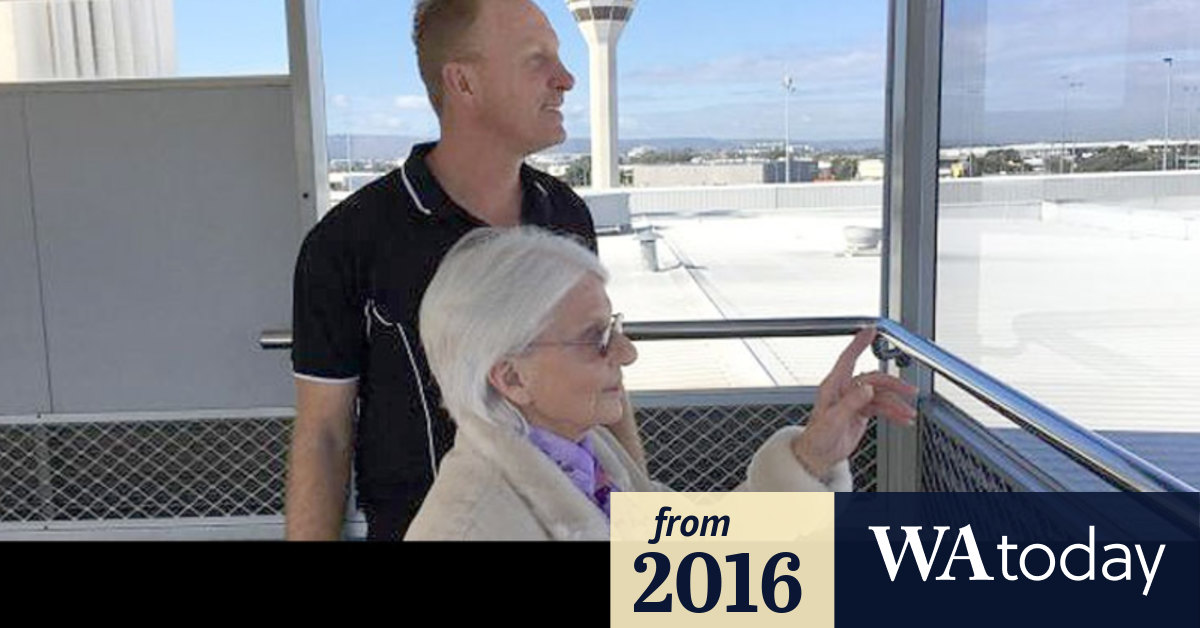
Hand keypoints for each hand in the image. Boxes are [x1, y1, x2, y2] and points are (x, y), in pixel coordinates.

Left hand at [792, 327, 918, 478]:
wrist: (819, 455)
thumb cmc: (818, 437)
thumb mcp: (833, 420)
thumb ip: (850, 403)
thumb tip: (866, 388)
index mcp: (834, 386)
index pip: (848, 358)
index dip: (859, 343)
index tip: (871, 330)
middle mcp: (845, 390)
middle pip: (874, 379)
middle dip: (893, 384)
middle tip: (909, 391)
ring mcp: (854, 400)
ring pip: (881, 395)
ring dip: (896, 404)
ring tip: (908, 414)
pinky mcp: (861, 411)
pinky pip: (881, 407)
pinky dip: (894, 412)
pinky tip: (903, 419)